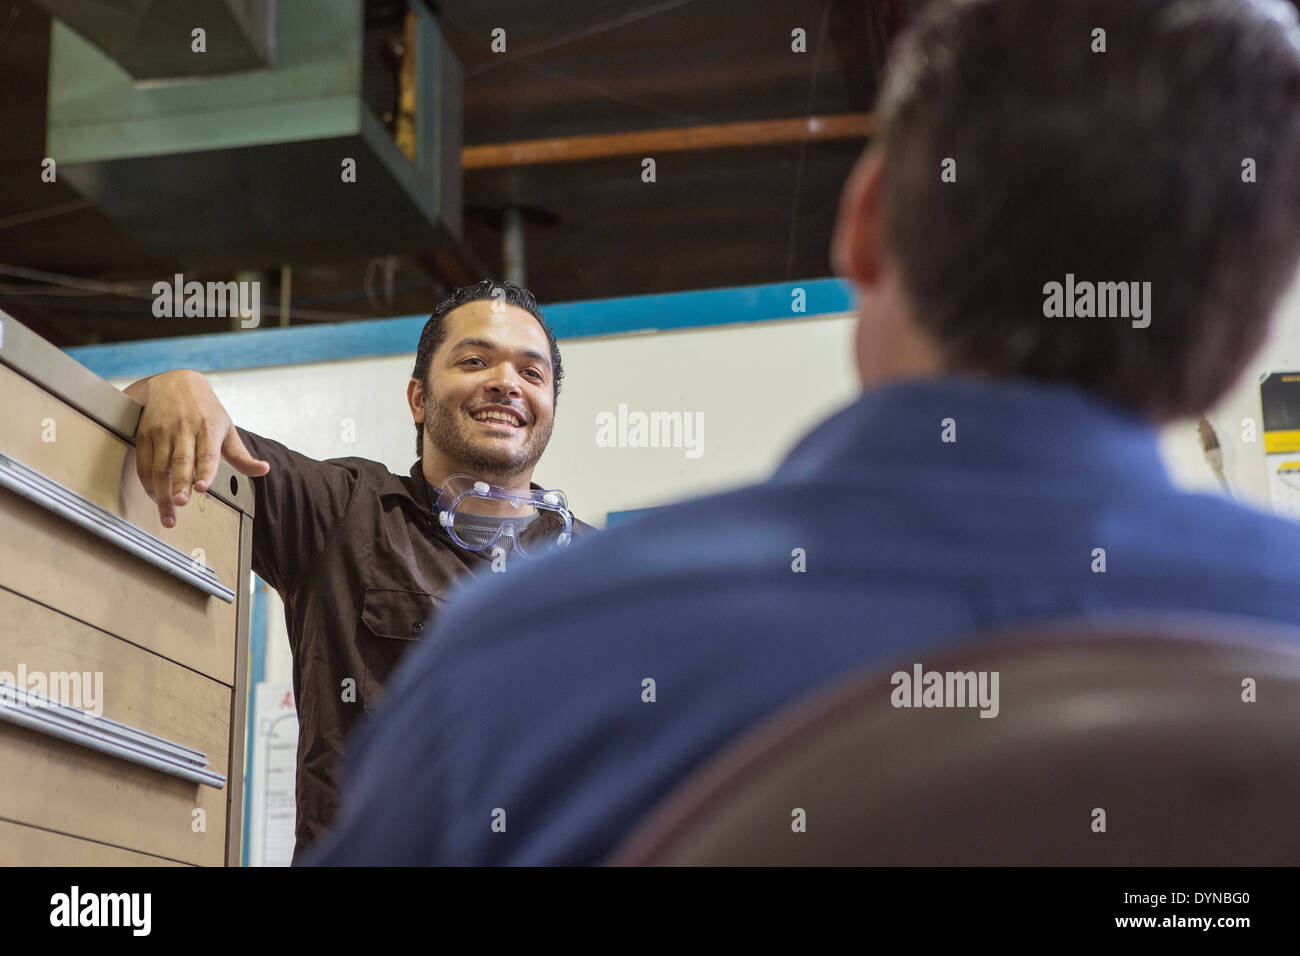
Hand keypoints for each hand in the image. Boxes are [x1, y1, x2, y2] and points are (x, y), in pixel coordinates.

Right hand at [124, 370, 269, 526]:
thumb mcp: (227, 428)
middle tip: (180, 504)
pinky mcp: (145, 434)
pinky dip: (147, 483)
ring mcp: (162, 431)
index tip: (202, 488)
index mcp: (208, 427)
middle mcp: (184, 429)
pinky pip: (144, 463)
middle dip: (180, 484)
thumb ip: (242, 455)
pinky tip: (155, 497)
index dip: (205, 471)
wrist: (174, 382)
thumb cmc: (206, 410)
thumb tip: (264, 470)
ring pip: (159, 465)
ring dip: (161, 492)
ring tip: (167, 514)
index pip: (207, 453)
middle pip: (181, 461)